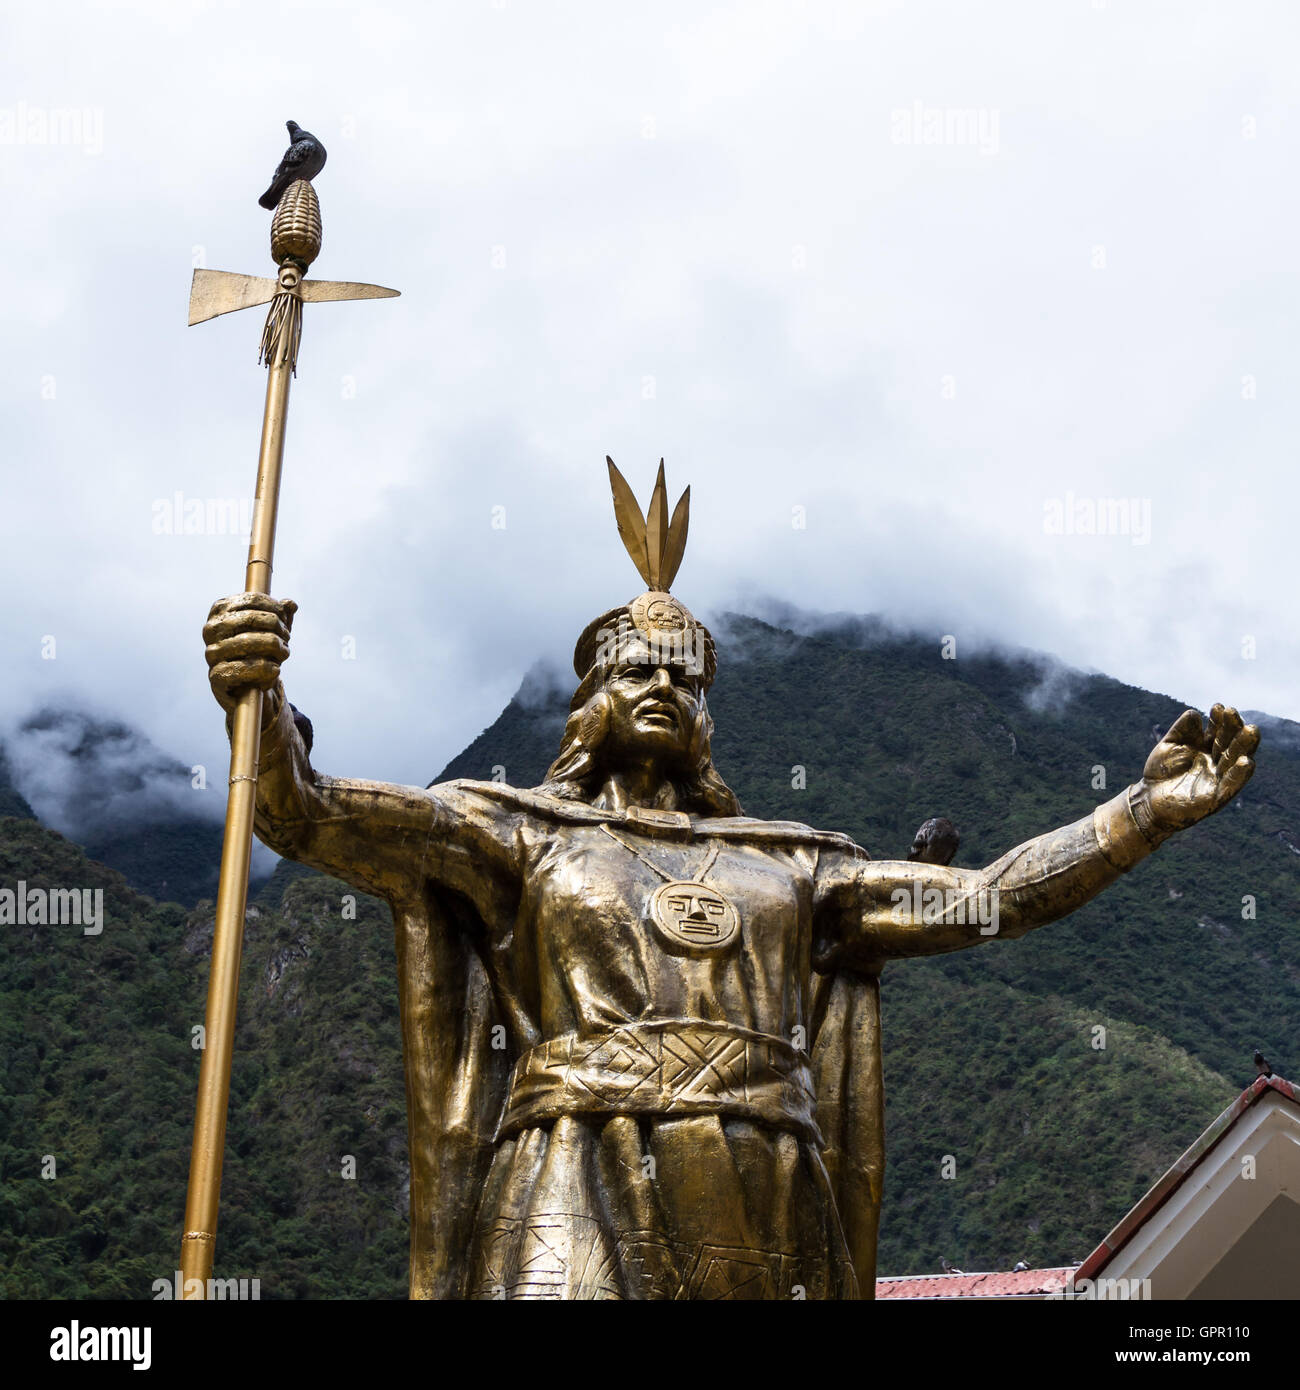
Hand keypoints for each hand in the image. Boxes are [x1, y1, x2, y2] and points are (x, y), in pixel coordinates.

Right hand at [203, 593, 296, 713]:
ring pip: (246, 642)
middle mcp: (211, 629)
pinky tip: (275, 669)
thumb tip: (290, 604)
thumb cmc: (260, 651)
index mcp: (221, 611)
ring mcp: (211, 653)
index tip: (285, 620)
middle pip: (250, 619)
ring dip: (274, 648)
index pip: (252, 599)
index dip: (275, 609)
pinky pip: (240, 669)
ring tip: (284, 653)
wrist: (249, 686)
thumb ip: (282, 615)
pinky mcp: (215, 677)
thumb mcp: (273, 630)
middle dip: (276, 628)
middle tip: (287, 638)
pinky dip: (264, 669)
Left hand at [1138, 705, 1257, 833]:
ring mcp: (1218, 778)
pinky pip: (1231, 785)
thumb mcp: (1169, 746)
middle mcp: (1216, 762)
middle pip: (1230, 744)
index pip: (1218, 732)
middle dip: (1234, 729)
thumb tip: (1194, 713)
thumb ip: (1182, 731)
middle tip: (1234, 713)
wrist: (1148, 798)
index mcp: (1207, 749)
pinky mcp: (1217, 797)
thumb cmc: (1160, 771)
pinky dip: (1240, 774)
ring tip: (1250, 730)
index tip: (1218, 707)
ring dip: (1243, 746)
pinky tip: (1246, 761)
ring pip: (1234, 761)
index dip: (1219, 720)